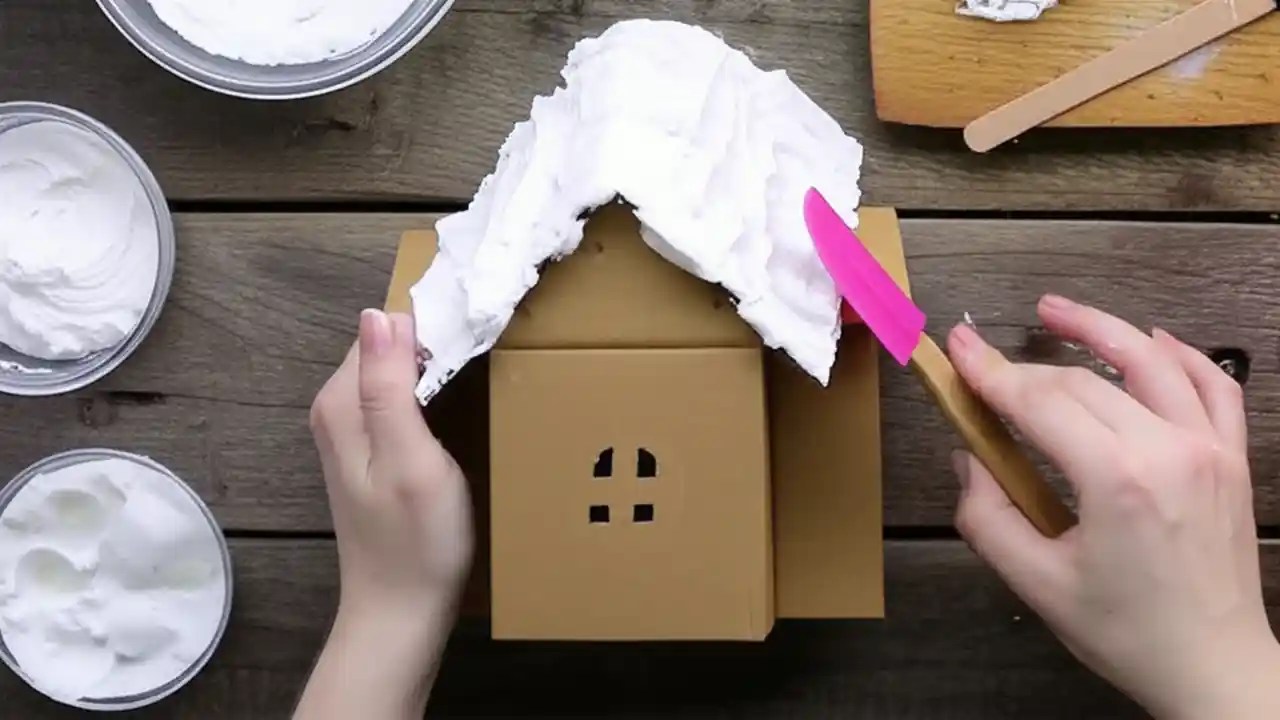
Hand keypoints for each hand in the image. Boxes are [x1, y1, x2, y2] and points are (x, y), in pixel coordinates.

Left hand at [309, 309, 473, 624]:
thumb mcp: (410, 458)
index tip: (476, 336)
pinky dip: (434, 396)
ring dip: (438, 368)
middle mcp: (338, 410)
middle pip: (390, 347)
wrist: (400, 613)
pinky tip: (462, 411)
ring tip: (483, 377)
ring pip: (398, 372)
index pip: (385, 328)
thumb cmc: (416, 542)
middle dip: (436, 343)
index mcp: (341, 403)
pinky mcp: (373, 453)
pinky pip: (402, 400)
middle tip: (487, 356)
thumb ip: (388, 386)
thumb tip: (378, 313)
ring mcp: (353, 433)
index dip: (432, 326)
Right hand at [948, 295, 1278, 719]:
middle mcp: (1169, 450)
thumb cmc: (1129, 633)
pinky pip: (1213, 385)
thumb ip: (987, 517)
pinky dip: (1180, 354)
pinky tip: (1150, 340)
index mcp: (1118, 480)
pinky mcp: (1231, 458)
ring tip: (1055, 310)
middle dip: (1023, 364)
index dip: (991, 372)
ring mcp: (1208, 449)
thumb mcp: (1038, 584)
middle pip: (1082, 380)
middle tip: (980, 354)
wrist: (1216, 667)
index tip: (958, 348)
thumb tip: (969, 460)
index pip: (1040, 402)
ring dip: (1100, 327)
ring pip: (1151, 361)